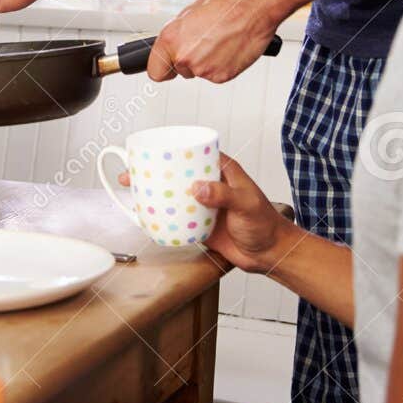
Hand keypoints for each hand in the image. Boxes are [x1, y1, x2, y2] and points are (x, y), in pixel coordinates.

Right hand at [114, 154, 288, 273]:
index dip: (172, 148)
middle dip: (154, 170)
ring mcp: (203, 204)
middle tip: (132, 171)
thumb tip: (198, 188)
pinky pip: (176, 217)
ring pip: (173, 194)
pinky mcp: (199, 223)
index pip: (194, 152)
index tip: (152, 149)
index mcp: (223, 171)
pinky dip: (162, 215)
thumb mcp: (246, 204)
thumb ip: (223, 195)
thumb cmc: (266, 224)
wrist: (270, 254)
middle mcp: (210, 184)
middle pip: (177, 173)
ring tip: (133, 191)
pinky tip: (148, 215)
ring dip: (154, 192)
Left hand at [148, 0, 280, 83]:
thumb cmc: (226, 3)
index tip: (168, 66)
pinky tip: (230, 48)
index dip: (163, 68)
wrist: (253, 6)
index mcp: (170, 39)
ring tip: (221, 41)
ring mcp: (203, 69)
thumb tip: (176, 42)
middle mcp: (184, 56)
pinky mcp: (221, 76)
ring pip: (200, 73)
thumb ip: (178, 33)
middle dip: (190, 60)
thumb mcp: (191, 13)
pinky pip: (217, 75)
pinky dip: (224, 65)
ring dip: (208, 62)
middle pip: (180, 71)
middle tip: (205, 43)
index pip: (154, 71)